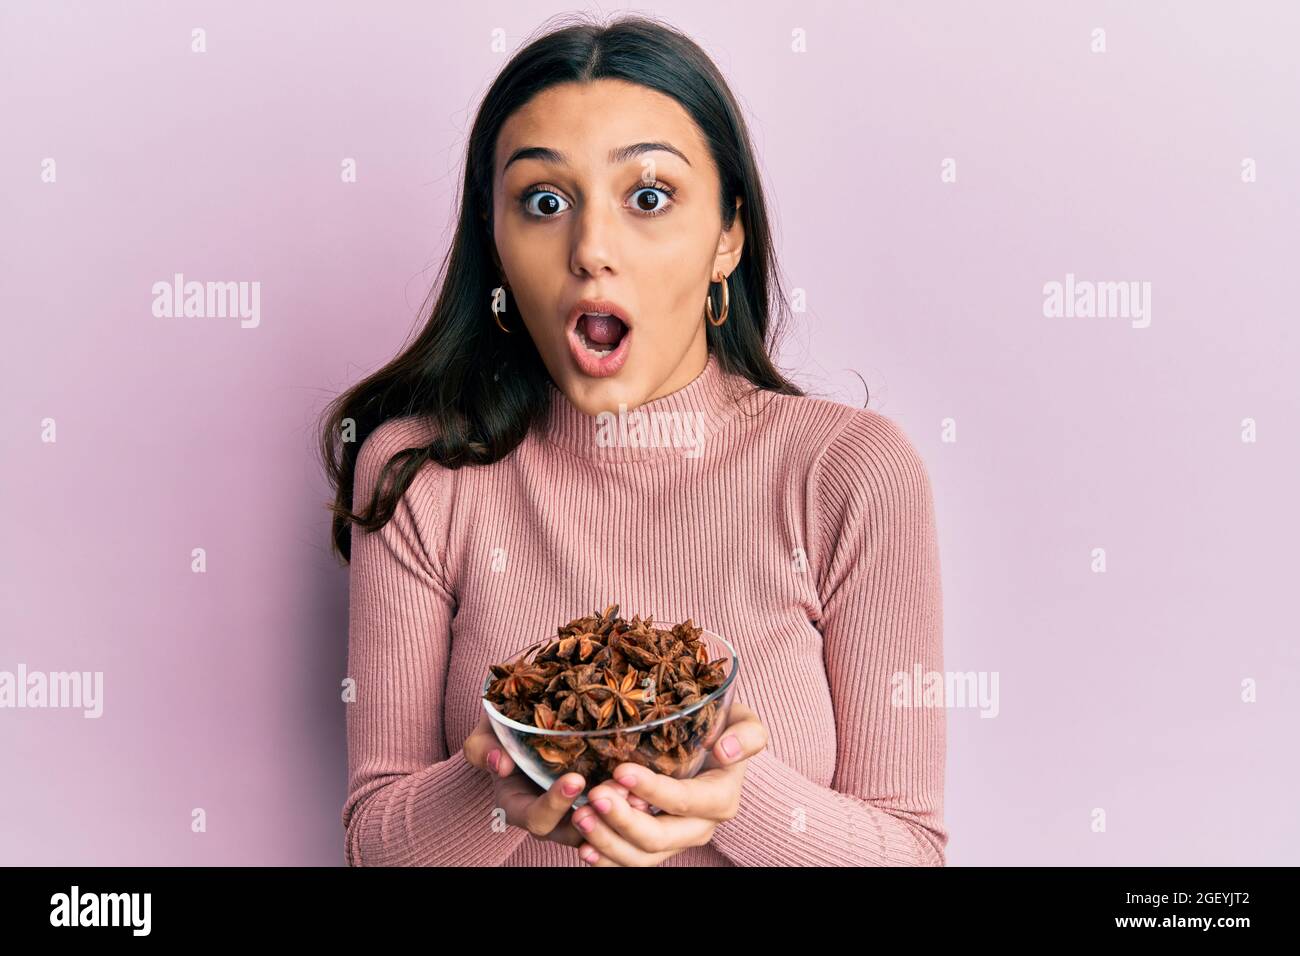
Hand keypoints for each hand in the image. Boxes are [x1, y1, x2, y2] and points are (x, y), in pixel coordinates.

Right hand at [462, 712, 653, 848]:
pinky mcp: (602, 804)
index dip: (555, 805)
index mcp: (520, 806)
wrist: (530, 722)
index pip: (537, 818)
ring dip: (623, 812)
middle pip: (576, 831)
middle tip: (620, 789)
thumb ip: (482, 746)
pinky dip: (634, 806)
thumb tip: (498, 762)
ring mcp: (578, 812)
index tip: (575, 780)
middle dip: (599, 814)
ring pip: (604, 827)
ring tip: (642, 792)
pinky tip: (651, 790)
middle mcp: (551, 817)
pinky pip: (619, 817)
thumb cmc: (505, 727)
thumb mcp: (488, 731)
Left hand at [569, 700, 768, 865]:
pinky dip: (606, 859)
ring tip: (581, 817)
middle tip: (594, 797)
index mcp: (720, 799)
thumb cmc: (725, 730)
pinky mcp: (656, 846)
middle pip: (658, 837)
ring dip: (608, 841)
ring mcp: (676, 841)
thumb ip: (746, 735)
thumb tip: (724, 751)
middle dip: (623, 820)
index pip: (684, 801)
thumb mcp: (745, 723)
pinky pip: (630, 862)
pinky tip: (584, 848)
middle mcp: (700, 827)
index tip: (622, 771)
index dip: (653, 790)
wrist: (719, 749)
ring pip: (641, 857)